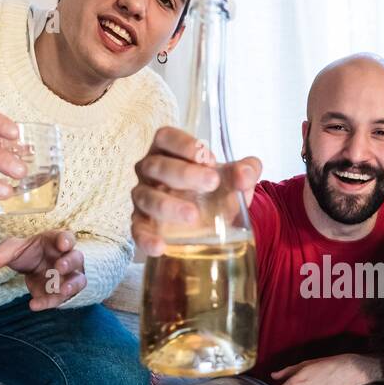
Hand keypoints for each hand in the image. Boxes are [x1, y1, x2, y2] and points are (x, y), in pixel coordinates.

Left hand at [0, 229, 86, 310]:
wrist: (31, 267)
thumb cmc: (26, 253)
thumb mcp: (11, 251)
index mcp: (56, 241)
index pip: (66, 237)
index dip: (66, 240)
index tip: (63, 244)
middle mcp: (67, 257)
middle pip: (76, 258)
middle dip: (69, 263)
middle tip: (59, 267)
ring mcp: (69, 275)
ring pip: (78, 279)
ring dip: (71, 285)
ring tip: (61, 290)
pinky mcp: (64, 291)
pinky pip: (61, 298)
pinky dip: (49, 302)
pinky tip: (34, 305)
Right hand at [131, 126, 261, 256]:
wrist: (213, 225)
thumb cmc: (216, 192)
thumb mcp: (233, 181)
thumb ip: (245, 171)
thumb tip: (246, 173)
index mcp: (169, 151)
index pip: (166, 137)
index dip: (184, 144)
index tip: (208, 157)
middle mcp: (151, 171)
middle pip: (157, 166)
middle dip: (184, 173)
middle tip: (212, 183)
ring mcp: (143, 198)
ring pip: (146, 197)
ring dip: (169, 205)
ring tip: (193, 215)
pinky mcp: (142, 224)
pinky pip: (137, 231)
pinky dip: (146, 239)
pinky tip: (161, 246)